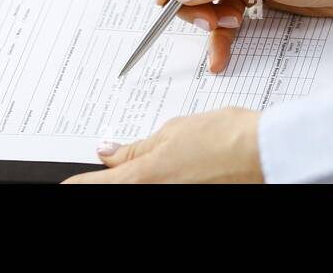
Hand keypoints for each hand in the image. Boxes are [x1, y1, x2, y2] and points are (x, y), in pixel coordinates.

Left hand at [62, 107, 262, 182]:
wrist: (266, 154)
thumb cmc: (226, 138)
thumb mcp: (174, 132)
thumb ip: (137, 148)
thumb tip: (109, 151)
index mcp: (143, 178)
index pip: (92, 185)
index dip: (76, 182)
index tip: (67, 181)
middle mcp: (155, 196)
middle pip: (119, 188)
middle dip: (113, 175)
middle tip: (117, 160)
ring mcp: (174, 200)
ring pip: (142, 189)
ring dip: (142, 178)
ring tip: (165, 161)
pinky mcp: (193, 198)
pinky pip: (168, 190)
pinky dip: (166, 180)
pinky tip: (178, 170)